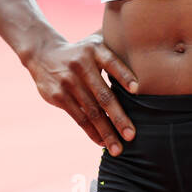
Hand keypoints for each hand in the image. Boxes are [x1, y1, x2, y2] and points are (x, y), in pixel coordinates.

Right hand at [25, 31, 137, 153]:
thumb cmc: (81, 51)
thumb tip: (148, 47)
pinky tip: (102, 142)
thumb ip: (117, 44)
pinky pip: (79, 117)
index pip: (112, 62)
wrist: (43, 54)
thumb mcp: (95, 42)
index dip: (124, 75)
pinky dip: (92, 132)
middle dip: (118, 117)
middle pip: (103, 95)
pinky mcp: (58, 96)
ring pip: (91, 112)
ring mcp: (68, 82)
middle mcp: (81, 65)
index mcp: (95, 50)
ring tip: (118, 148)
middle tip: (131, 135)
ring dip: (106, 132)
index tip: (136, 90)